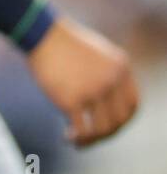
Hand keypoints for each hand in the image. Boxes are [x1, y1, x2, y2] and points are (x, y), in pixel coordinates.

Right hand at [26, 16, 139, 146]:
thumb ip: (109, 76)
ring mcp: (92, 90)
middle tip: (91, 135)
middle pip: (119, 120)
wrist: (41, 33)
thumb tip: (107, 107)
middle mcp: (111, 79)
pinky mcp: (71, 100)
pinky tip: (67, 136)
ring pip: (102, 129)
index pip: (132, 105)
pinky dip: (77, 138)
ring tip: (77, 140)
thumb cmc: (65, 43)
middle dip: (106, 133)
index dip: (122, 120)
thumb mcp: (97, 54)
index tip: (108, 125)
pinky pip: (82, 130)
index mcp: (121, 67)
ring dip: (91, 140)